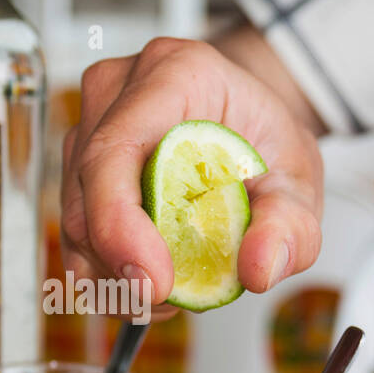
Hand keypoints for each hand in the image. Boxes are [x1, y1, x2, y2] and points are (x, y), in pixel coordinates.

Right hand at [60, 37, 323, 318]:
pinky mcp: (78, 169)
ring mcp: (89, 129)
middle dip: (119, 265)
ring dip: (113, 274)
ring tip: (170, 285)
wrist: (247, 124)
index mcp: (174, 73)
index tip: (151, 281)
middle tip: (170, 299)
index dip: (119, 225)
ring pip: (74, 223)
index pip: (116, 150)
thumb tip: (258, 269)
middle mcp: (117, 92)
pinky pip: (75, 235)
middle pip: (85, 196)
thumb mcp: (300, 179)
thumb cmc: (263, 137)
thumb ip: (291, 225)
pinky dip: (106, 273)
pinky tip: (147, 275)